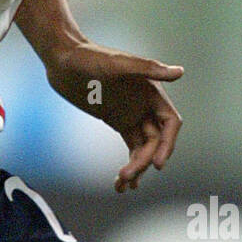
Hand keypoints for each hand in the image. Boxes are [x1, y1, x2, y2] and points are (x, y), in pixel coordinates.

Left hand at [44, 40, 183, 192]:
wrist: (62, 59)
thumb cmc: (89, 56)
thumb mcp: (117, 63)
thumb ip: (148, 68)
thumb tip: (180, 72)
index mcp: (151, 91)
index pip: (170, 122)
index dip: (167, 144)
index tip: (156, 164)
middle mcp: (145, 104)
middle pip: (155, 141)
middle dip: (144, 160)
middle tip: (127, 175)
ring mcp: (132, 114)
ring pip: (143, 147)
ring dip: (137, 167)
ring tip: (123, 184)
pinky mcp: (117, 120)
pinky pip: (130, 146)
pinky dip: (129, 162)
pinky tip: (121, 182)